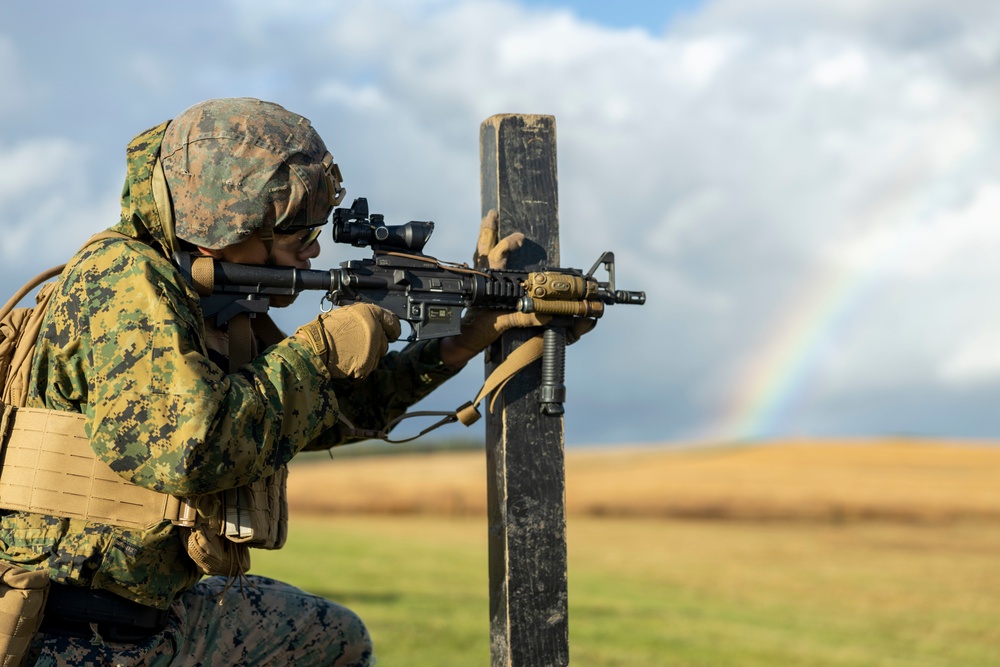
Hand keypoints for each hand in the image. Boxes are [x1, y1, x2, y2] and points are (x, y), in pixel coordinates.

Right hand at [295, 303, 400, 378]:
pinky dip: (360, 367)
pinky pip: (368, 367)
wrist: (313, 348)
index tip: (394, 332)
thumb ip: (364, 320)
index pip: (392, 320)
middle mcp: (374, 329)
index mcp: (369, 313)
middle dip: (376, 344)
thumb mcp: (346, 315)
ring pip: (378, 355)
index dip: (393, 328)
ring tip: (349, 353)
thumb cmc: (324, 331)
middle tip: (360, 345)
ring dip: (368, 356)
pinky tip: (347, 362)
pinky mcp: (367, 364)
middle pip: (385, 341)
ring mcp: (372, 348)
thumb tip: (375, 324)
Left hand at [447, 211, 548, 358]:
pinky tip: (485, 251)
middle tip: (492, 213)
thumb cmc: (477, 331)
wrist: (461, 341)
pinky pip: (477, 265)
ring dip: (483, 238)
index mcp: (486, 281)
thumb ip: (521, 318)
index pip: (497, 255)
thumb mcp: (500, 324)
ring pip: (478, 253)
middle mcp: (480, 277)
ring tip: (488, 222)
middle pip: (482, 247)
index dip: (507, 244)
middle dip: (488, 229)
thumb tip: (543, 313)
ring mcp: (476, 281)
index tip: (519, 237)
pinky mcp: (475, 287)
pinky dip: (482, 254)